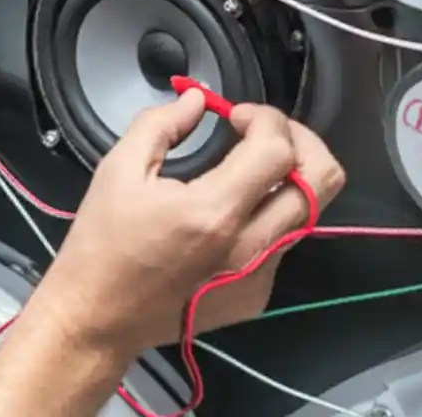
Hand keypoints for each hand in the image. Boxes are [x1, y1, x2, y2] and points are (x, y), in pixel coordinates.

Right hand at [19, 91, 343, 356]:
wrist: (98, 319)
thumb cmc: (102, 246)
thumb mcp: (118, 170)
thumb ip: (160, 124)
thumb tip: (196, 101)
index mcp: (214, 212)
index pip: (279, 150)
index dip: (266, 118)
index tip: (235, 115)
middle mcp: (249, 247)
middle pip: (323, 179)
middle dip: (302, 140)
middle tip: (266, 133)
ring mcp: (258, 275)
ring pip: (309, 211)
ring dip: (287, 177)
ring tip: (250, 168)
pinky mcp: (256, 295)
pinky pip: (283, 242)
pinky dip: (267, 216)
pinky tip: (230, 215)